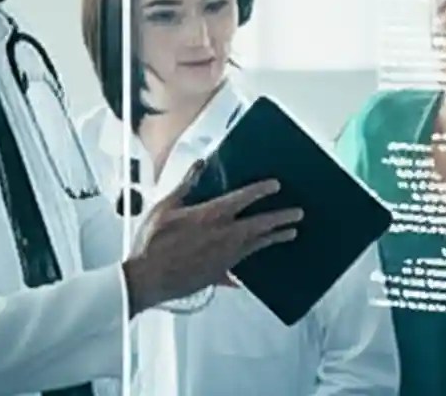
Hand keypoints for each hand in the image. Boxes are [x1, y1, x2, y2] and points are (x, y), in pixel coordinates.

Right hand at [121, 159, 302, 314]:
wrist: (146, 279)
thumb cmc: (152, 242)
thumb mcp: (165, 207)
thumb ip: (185, 185)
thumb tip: (199, 165)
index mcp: (211, 215)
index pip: (244, 198)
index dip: (261, 190)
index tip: (276, 185)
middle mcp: (224, 235)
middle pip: (260, 224)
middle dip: (281, 217)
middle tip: (298, 213)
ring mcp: (225, 257)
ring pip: (257, 245)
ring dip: (275, 238)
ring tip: (290, 233)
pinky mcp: (220, 274)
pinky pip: (242, 267)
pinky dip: (250, 263)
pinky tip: (259, 266)